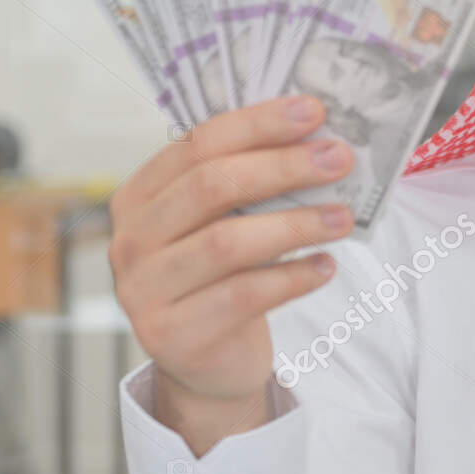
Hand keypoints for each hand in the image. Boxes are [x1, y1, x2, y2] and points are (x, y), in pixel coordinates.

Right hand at [108, 95, 354, 454]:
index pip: (198, 143)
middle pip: (211, 186)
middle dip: (283, 167)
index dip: (259, 124)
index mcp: (140, 195)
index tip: (315, 112)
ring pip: (227, 243)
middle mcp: (132, 239)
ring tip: (342, 218)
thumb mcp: (226, 222)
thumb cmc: (223, 276)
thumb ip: (253, 183)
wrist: (207, 361)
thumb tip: (320, 137)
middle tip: (339, 159)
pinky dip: (291, 278)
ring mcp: (144, 289)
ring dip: (295, 224)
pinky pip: (242, 296)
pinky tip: (325, 267)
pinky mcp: (173, 334)